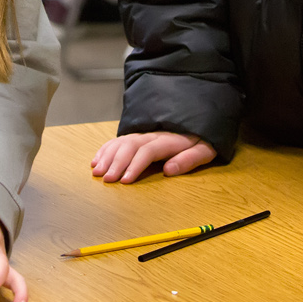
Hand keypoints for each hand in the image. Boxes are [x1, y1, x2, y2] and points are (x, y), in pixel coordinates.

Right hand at [91, 131, 214, 182]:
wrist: (200, 120)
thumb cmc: (202, 141)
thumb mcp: (206, 150)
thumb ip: (189, 160)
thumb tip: (168, 170)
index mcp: (169, 140)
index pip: (147, 151)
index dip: (135, 166)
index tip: (124, 181)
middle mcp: (152, 134)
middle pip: (130, 146)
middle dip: (116, 163)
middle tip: (107, 180)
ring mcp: (144, 133)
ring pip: (121, 142)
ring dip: (107, 156)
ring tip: (97, 172)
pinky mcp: (138, 135)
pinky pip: (118, 140)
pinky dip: (105, 149)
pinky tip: (96, 160)